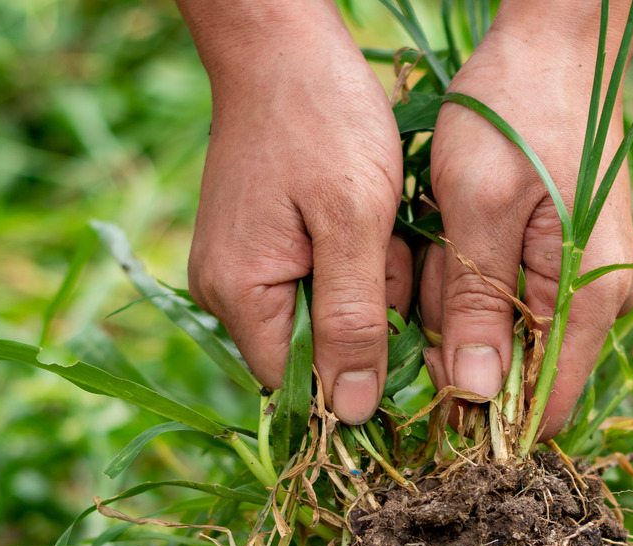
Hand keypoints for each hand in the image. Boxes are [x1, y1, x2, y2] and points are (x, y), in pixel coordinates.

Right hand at [179, 1, 411, 423]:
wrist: (281, 43)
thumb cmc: (322, 119)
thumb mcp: (355, 221)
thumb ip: (354, 322)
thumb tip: (351, 415)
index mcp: (240, 295)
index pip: (302, 387)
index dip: (359, 377)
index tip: (407, 333)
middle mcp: (225, 292)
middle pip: (316, 353)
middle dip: (369, 315)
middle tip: (388, 250)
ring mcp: (237, 267)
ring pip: (324, 314)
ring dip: (367, 283)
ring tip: (379, 226)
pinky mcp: (256, 243)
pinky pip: (316, 279)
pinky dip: (353, 258)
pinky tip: (366, 218)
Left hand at [421, 3, 632, 439]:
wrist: (555, 40)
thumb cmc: (517, 110)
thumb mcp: (478, 207)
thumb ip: (476, 305)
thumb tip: (479, 396)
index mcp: (589, 299)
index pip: (543, 409)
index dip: (480, 417)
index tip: (421, 388)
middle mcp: (597, 301)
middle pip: (515, 373)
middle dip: (455, 341)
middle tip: (420, 276)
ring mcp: (582, 279)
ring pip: (501, 332)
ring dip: (453, 301)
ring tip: (435, 235)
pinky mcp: (562, 258)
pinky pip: (504, 293)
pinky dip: (464, 273)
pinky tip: (448, 230)